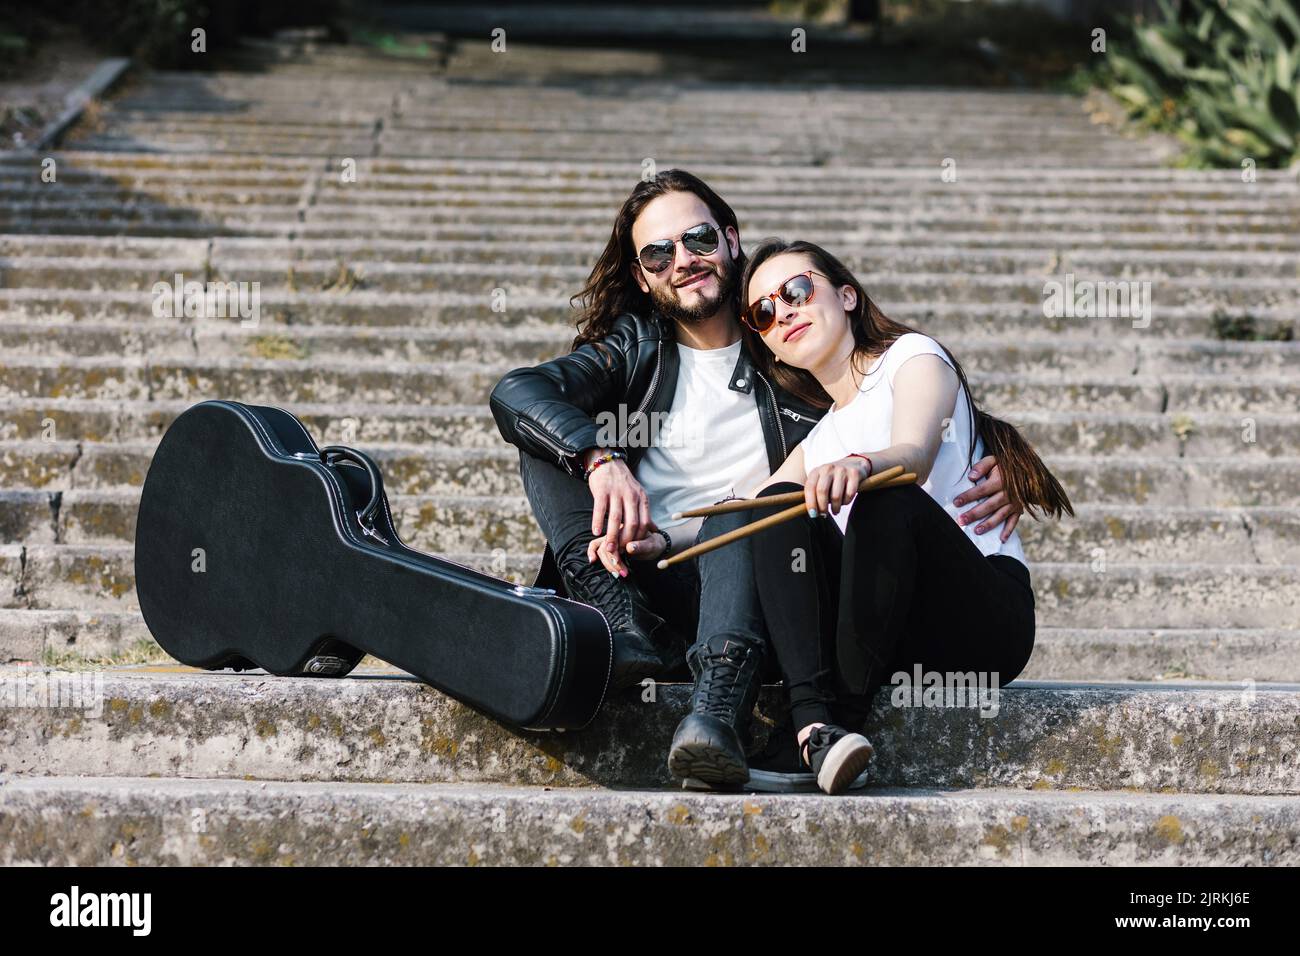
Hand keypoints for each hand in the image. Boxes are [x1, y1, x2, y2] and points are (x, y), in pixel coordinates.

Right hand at [586, 455, 650, 574]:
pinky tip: (595, 532)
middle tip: (620, 552)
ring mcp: (616, 492)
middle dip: (626, 540)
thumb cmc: (623, 483)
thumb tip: (655, 530)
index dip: (638, 537)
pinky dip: (598, 522)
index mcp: (642, 498)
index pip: (644, 522)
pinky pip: (600, 509)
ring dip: (612, 536)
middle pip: (632, 523)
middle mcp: (631, 495)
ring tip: (609, 548)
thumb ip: (644, 513)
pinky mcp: (602, 490)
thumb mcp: (638, 495)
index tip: (632, 548)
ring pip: (616, 518)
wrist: (608, 463)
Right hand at [586, 526, 665, 575]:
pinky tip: (592, 561)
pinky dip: (592, 552)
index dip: (616, 557)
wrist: (655, 544)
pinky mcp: (608, 543)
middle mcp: (616, 532)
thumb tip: (629, 547)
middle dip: (612, 563)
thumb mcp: (652, 545)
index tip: (622, 568)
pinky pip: (595, 545)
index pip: (614, 542)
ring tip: (617, 574)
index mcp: (627, 529)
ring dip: (607, 563)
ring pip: (600, 549)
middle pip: (605, 547)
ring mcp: (611, 537)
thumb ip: (641, 546)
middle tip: (623, 574)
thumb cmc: (653, 544)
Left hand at [804, 456, 870, 515]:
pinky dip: (846, 502)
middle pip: (822, 491)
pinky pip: (849, 494)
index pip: (810, 488)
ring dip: (835, 507)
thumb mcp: (821, 481)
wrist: (853, 463)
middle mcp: (828, 469)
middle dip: (823, 507)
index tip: (813, 514)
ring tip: (835, 510)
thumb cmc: (833, 478)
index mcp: (816, 471)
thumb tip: (812, 512)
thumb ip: (815, 493)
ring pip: (836, 495)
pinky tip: (845, 502)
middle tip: (825, 515)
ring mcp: (841, 470)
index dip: (811, 503)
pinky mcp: (854, 474)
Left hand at [953, 455, 1021, 541]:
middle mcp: (1009, 493)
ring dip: (989, 524)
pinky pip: (1014, 521)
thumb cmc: (1005, 466)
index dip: (968, 496)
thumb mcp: (995, 459)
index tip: (956, 502)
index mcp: (1000, 480)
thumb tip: (971, 476)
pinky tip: (1001, 539)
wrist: (1029, 471)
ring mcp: (1015, 502)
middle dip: (975, 514)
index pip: (982, 490)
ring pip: (1001, 515)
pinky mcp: (1020, 509)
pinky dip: (1009, 530)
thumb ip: (982, 466)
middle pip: (989, 505)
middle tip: (961, 521)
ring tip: (976, 531)